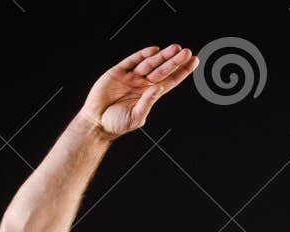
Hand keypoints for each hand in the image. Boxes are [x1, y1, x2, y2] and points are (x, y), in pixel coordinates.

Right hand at [82, 44, 196, 136]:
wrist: (95, 123)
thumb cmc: (116, 125)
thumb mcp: (135, 117)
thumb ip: (147, 103)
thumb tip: (158, 89)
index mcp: (149, 96)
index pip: (169, 81)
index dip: (181, 72)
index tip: (193, 61)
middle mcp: (142, 84)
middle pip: (162, 70)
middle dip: (175, 61)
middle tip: (187, 52)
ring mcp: (130, 77)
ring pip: (150, 63)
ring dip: (162, 56)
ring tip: (176, 49)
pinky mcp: (118, 72)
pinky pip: (133, 60)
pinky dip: (142, 54)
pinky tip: (154, 51)